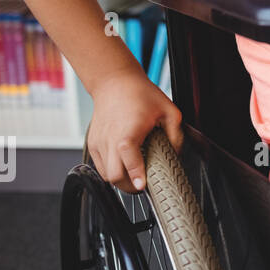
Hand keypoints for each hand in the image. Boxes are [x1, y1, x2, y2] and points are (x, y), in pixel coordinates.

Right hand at [86, 69, 184, 194]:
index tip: (144, 187)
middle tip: (142, 185)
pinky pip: (99, 166)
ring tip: (134, 177)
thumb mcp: (168, 110)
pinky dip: (110, 170)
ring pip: (104, 174)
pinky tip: (123, 165)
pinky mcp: (92, 143)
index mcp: (127, 135)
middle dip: (128, 185)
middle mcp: (109, 141)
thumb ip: (176, 134)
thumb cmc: (139, 94)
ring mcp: (98, 143)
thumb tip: (177, 152)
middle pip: (114, 176)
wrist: (114, 82)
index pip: (129, 165)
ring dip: (119, 179)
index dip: (137, 179)